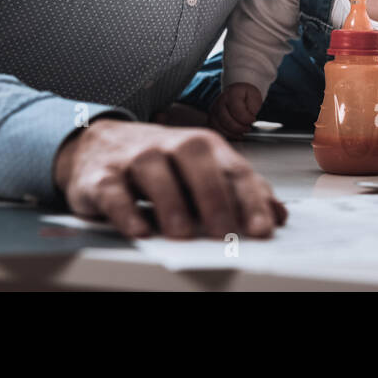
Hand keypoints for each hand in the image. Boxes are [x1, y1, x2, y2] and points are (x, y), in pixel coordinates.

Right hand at [52, 118, 286, 239]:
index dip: (251, 198)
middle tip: (225, 232)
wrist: (99, 144)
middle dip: (213, 196)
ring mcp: (134, 158)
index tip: (264, 229)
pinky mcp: (101, 177)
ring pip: (154, 170)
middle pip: (195, 159)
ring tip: (183, 234)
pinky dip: (126, 211)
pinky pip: (113, 191)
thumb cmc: (162, 162)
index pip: (233, 168)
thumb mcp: (204, 171)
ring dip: (171, 202)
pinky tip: (139, 231)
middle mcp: (170, 145)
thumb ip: (240, 191)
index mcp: (203, 145)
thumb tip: (278, 215)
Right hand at [208, 83, 262, 139]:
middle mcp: (220, 101)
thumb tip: (251, 116)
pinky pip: (217, 130)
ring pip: (221, 127)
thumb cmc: (245, 96)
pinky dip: (227, 135)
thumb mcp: (254, 95)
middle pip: (227, 120)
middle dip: (240, 128)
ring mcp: (214, 110)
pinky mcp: (212, 119)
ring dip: (234, 133)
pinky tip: (236, 134)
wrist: (236, 95)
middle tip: (249, 129)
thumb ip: (254, 105)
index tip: (253, 120)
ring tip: (243, 132)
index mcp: (232, 93)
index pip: (237, 110)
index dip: (246, 118)